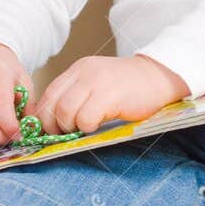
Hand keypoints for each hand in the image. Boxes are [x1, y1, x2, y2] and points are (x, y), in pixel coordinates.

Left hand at [31, 55, 189, 134]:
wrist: (159, 76)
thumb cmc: (129, 87)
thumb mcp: (97, 83)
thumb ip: (77, 95)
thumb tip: (55, 122)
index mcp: (78, 69)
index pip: (48, 94)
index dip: (45, 117)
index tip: (51, 131)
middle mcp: (84, 72)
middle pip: (52, 105)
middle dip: (54, 126)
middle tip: (66, 135)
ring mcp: (96, 82)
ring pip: (65, 112)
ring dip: (70, 128)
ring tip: (84, 129)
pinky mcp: (110, 95)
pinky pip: (85, 119)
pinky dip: (87, 128)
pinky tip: (98, 125)